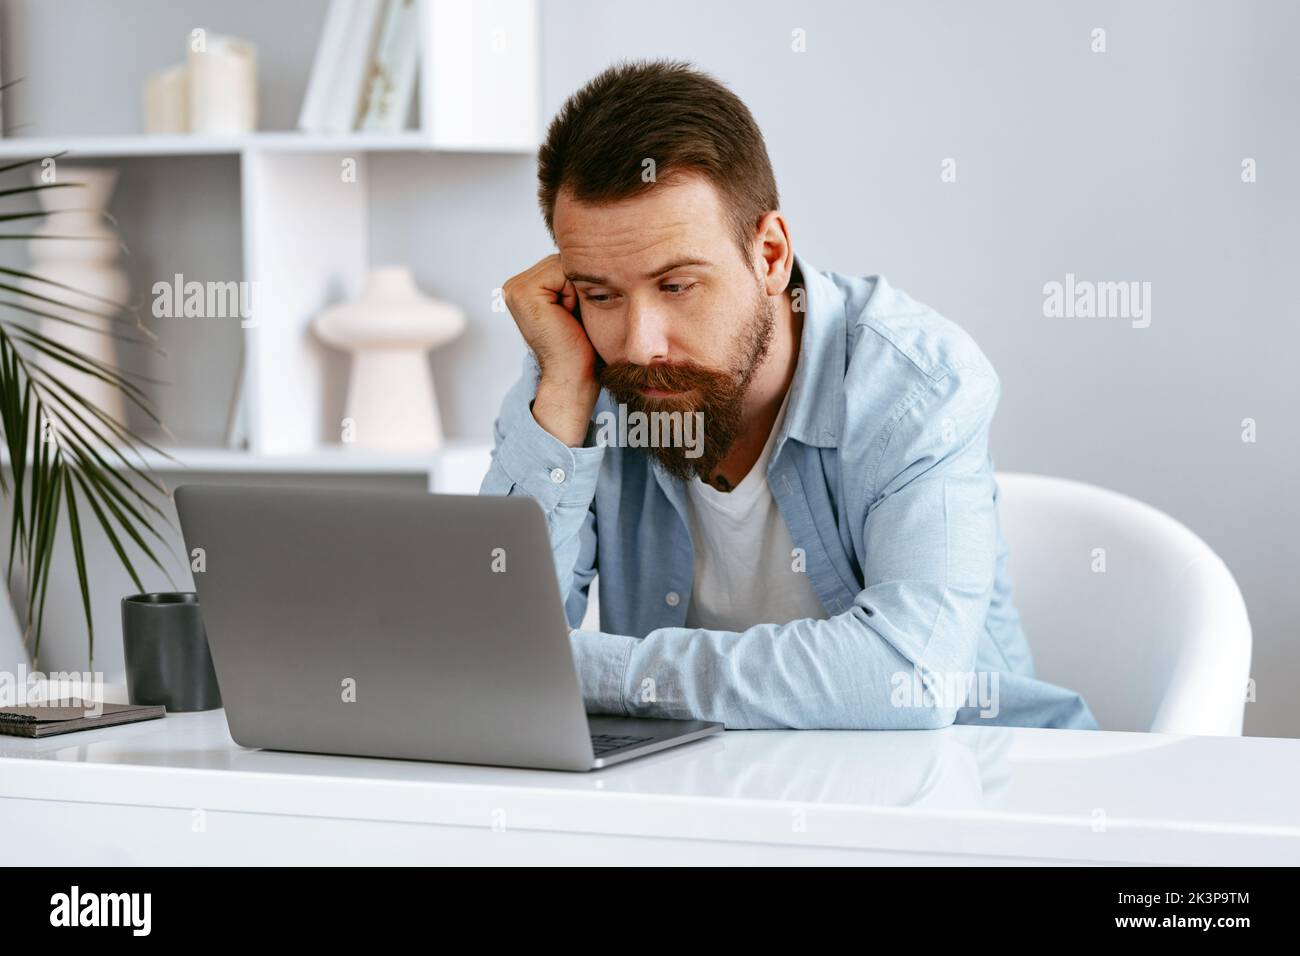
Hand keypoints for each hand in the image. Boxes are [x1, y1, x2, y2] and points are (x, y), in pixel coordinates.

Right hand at [501, 254, 599, 445]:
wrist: (574, 376)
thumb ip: (572, 279)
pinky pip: (562, 273)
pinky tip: (566, 316)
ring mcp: (514, 289)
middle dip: (576, 286)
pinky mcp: (522, 293)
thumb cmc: (581, 347)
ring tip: (569, 318)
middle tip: (572, 318)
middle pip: (562, 261)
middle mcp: (513, 286)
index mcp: (522, 287)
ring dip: (575, 291)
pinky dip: (572, 294)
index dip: (578, 285)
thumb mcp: (575, 304)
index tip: (574, 314)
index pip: (562, 264)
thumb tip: (590, 254)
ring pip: (563, 266)